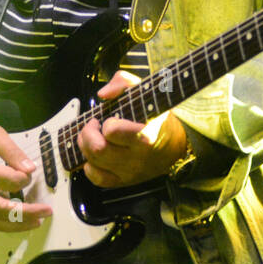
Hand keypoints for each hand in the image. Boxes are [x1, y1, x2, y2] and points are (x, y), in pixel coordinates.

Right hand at [0, 123, 51, 232]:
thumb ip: (12, 151)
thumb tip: (31, 169)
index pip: (11, 182)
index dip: (24, 179)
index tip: (28, 173)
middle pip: (4, 209)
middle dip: (28, 212)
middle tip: (47, 211)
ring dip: (17, 225)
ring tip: (36, 222)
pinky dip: (1, 223)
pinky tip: (16, 221)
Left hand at [78, 71, 190, 187]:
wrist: (177, 143)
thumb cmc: (159, 117)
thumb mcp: (147, 92)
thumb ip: (124, 82)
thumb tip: (103, 94)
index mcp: (146, 135)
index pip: (112, 132)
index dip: (106, 123)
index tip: (110, 118)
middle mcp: (137, 157)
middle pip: (97, 149)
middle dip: (88, 134)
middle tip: (93, 125)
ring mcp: (130, 171)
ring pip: (93, 163)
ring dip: (85, 146)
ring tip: (93, 136)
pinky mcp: (124, 181)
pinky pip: (97, 179)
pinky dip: (89, 167)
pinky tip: (95, 156)